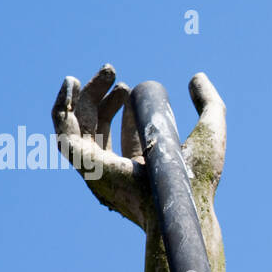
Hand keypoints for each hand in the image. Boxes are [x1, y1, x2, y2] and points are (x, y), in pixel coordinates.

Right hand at [51, 65, 227, 230]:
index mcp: (138, 170)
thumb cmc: (197, 177)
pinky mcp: (85, 165)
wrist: (181, 199)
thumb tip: (197, 76)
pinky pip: (63, 133)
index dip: (120, 108)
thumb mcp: (209, 131)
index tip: (128, 86)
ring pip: (79, 128)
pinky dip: (61, 107)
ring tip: (104, 72)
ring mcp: (97, 170)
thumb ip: (210, 104)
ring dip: (85, 97)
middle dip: (100, 97)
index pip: (123, 137)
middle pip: (97, 128)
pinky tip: (70, 84)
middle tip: (112, 72)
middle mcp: (114, 172)